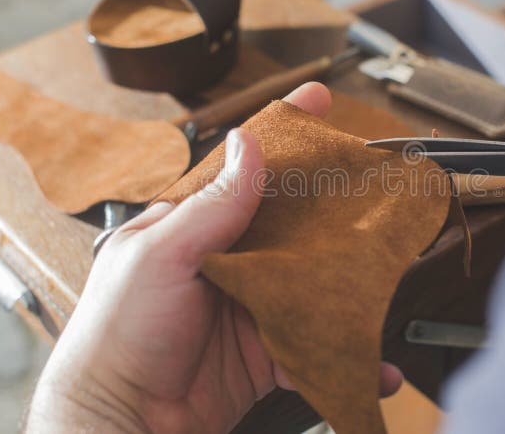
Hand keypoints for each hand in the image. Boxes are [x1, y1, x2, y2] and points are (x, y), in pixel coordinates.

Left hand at [25, 83, 402, 432]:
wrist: (125, 421)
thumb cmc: (118, 334)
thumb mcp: (159, 256)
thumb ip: (210, 206)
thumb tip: (247, 146)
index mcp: (194, 225)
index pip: (245, 168)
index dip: (283, 134)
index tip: (318, 102)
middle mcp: (228, 259)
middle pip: (291, 221)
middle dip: (333, 202)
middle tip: (376, 183)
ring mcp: (251, 306)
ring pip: (311, 279)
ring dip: (348, 277)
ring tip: (385, 266)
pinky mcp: (268, 352)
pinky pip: (316, 345)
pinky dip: (347, 352)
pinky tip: (375, 362)